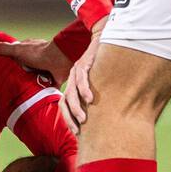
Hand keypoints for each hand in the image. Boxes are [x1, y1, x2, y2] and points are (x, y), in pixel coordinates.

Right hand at [0, 38, 72, 87]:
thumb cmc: (39, 53)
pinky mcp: (52, 78)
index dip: (11, 61)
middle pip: (25, 68)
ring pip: (34, 77)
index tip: (4, 69)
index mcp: (30, 50)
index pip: (18, 55)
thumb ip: (5, 49)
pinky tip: (34, 96)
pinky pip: (44, 86)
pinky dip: (41, 91)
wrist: (59, 60)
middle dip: (20, 75)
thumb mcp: (18, 50)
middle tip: (10, 83)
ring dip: (30, 83)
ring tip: (20, 92)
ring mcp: (46, 68)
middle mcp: (38, 59)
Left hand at [61, 17, 106, 133]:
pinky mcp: (84, 62)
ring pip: (72, 92)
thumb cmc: (105, 64)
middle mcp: (72, 78)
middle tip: (78, 130)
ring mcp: (76, 70)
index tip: (76, 132)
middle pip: (65, 101)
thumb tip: (104, 114)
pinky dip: (85, 89)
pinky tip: (90, 100)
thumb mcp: (99, 81)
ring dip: (77, 107)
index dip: (68, 119)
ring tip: (84, 120)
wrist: (105, 39)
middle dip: (70, 117)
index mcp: (73, 84)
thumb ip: (97, 95)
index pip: (65, 105)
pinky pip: (82, 78)